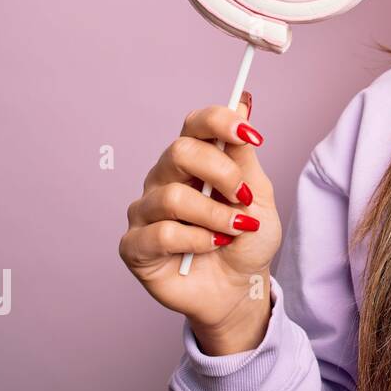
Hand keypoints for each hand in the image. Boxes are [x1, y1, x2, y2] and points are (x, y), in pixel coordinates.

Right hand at [119, 94, 282, 352]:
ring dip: (214, 215)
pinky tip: (211, 247)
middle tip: (242, 196)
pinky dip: (196, 240)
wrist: (241, 288)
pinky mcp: (135, 246)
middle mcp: (164, 179)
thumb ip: (243, 154)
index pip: (196, 125)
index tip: (251, 133)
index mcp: (194, 161)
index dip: (221, 121)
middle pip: (181, 152)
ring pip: (173, 197)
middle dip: (221, 173)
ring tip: (234, 231)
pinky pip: (162, 233)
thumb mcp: (256, 195)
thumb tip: (243, 102)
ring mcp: (146, 211)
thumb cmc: (246, 240)